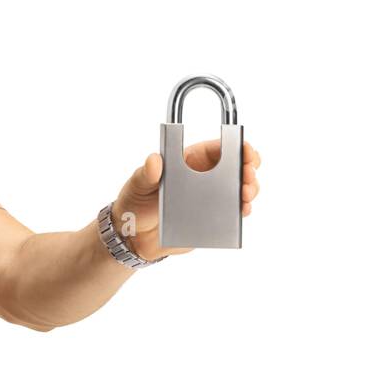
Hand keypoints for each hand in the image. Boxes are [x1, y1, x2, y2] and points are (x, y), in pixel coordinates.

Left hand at [111, 139, 262, 260]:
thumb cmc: (136, 202)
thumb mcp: (137, 184)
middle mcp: (205, 178)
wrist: (134, 236)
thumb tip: (154, 160)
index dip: (237, 146)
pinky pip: (232, 214)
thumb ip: (146, 173)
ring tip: (246, 194)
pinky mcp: (211, 220)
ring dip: (249, 190)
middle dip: (249, 168)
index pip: (220, 148)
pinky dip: (241, 211)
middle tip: (248, 175)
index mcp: (190, 161)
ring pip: (240, 190)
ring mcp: (211, 199)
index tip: (246, 150)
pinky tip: (243, 210)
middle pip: (237, 168)